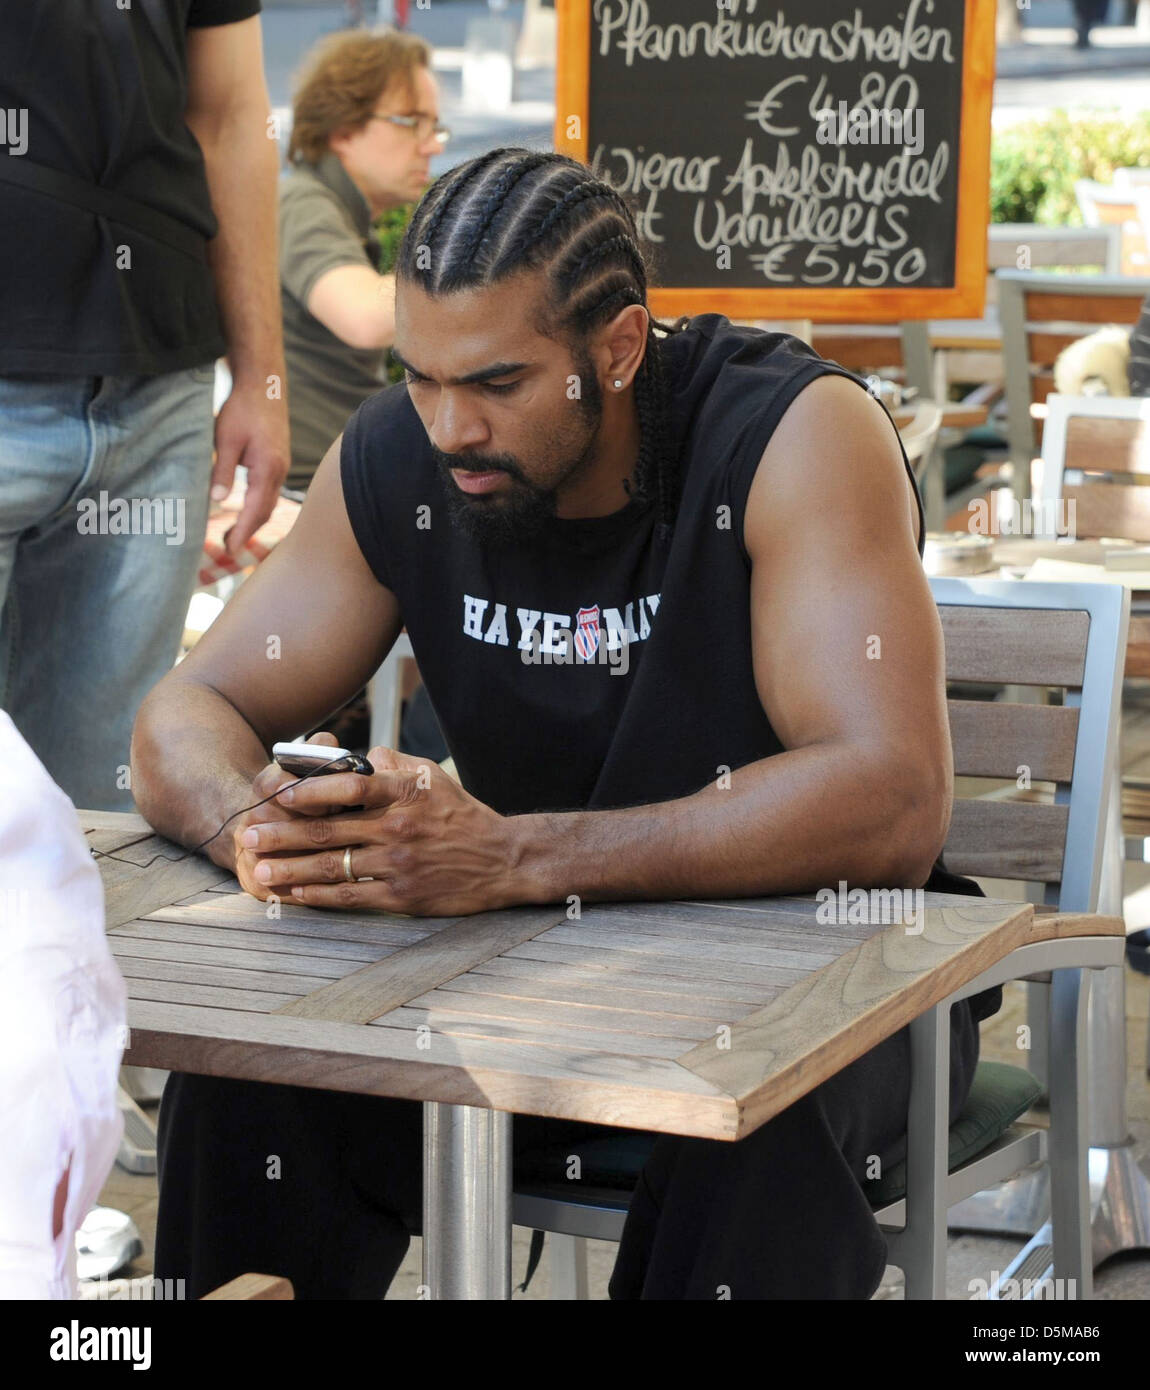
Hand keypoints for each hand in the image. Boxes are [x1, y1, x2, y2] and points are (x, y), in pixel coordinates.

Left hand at [210, 380, 289, 557]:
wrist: (264, 384)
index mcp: (268, 469)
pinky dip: (260, 505)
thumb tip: (218, 500)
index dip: (242, 532)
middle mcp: (279, 472)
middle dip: (248, 532)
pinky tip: (248, 507)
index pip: (255, 511)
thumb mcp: (225, 440)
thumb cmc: (243, 408)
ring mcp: (282, 466)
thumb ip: (223, 471)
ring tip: (235, 532)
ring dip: (254, 519)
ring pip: (270, 502)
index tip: (229, 549)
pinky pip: (271, 491)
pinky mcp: (278, 459)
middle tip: (228, 547)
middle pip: (266, 512)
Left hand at [236, 745, 524, 915]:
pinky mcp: (401, 895)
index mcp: (403, 794)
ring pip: (331, 866)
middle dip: (281, 833)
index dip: (309, 791)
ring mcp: (398, 864)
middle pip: (327, 830)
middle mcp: (397, 828)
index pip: (347, 788)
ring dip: (289, 867)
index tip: (279, 795)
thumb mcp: (433, 777)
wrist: (502, 860)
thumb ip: (394, 765)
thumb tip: (362, 756)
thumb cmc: (463, 815)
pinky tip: (295, 892)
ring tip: (259, 868)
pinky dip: (318, 894)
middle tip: (248, 835)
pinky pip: (350, 895)